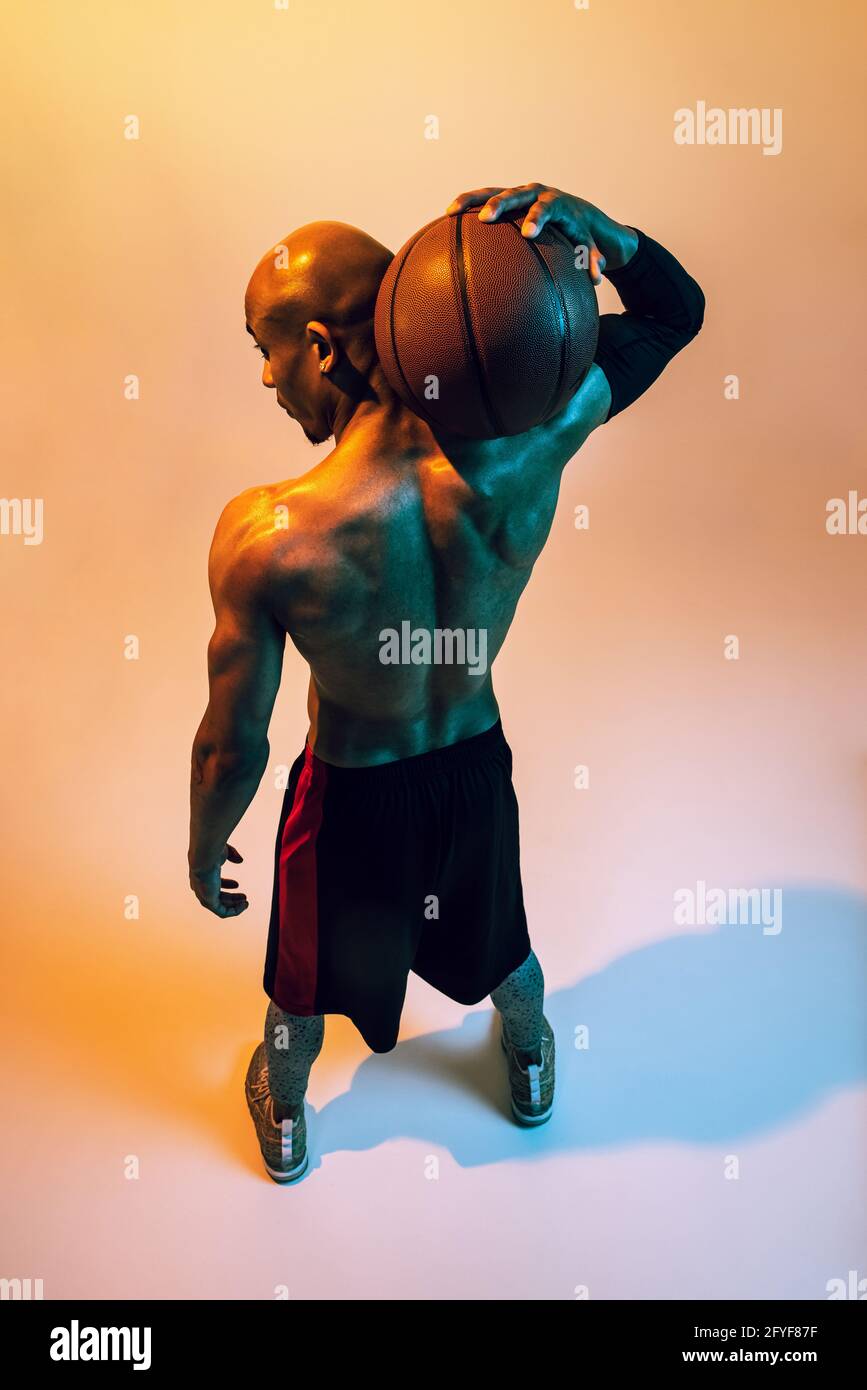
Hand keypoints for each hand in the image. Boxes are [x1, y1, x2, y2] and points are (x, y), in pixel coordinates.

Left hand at [189, 843, 248, 916]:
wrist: (205, 856)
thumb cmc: (212, 851)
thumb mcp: (224, 851)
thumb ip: (232, 855)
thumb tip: (240, 860)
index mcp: (202, 874)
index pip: (213, 883)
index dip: (226, 884)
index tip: (237, 884)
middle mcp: (200, 887)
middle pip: (217, 897)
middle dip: (232, 898)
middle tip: (244, 897)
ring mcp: (203, 896)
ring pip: (220, 906)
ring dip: (234, 906)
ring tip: (245, 903)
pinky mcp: (209, 902)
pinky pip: (223, 912)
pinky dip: (234, 911)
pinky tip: (244, 905)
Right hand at [446, 183, 610, 283]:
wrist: (571, 209)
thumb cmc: (579, 231)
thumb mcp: (587, 244)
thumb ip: (592, 259)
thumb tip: (597, 280)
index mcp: (557, 203)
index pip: (548, 207)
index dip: (538, 218)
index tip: (528, 233)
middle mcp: (537, 192)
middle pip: (517, 194)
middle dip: (502, 204)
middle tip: (487, 218)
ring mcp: (519, 193)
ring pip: (494, 191)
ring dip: (473, 200)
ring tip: (452, 210)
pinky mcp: (506, 197)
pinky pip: (483, 196)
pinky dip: (467, 203)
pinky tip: (448, 214)